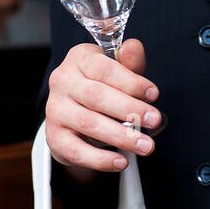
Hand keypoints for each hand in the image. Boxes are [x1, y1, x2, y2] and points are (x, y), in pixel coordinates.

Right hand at [44, 38, 160, 173]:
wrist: (74, 113)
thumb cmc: (102, 85)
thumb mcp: (117, 70)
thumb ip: (129, 62)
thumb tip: (134, 47)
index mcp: (79, 59)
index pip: (103, 68)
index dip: (130, 81)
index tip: (154, 94)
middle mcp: (62, 81)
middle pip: (97, 96)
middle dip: (130, 109)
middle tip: (155, 120)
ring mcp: (55, 109)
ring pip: (88, 123)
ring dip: (121, 136)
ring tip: (146, 145)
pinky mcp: (54, 136)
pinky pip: (77, 150)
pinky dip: (100, 159)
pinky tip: (121, 161)